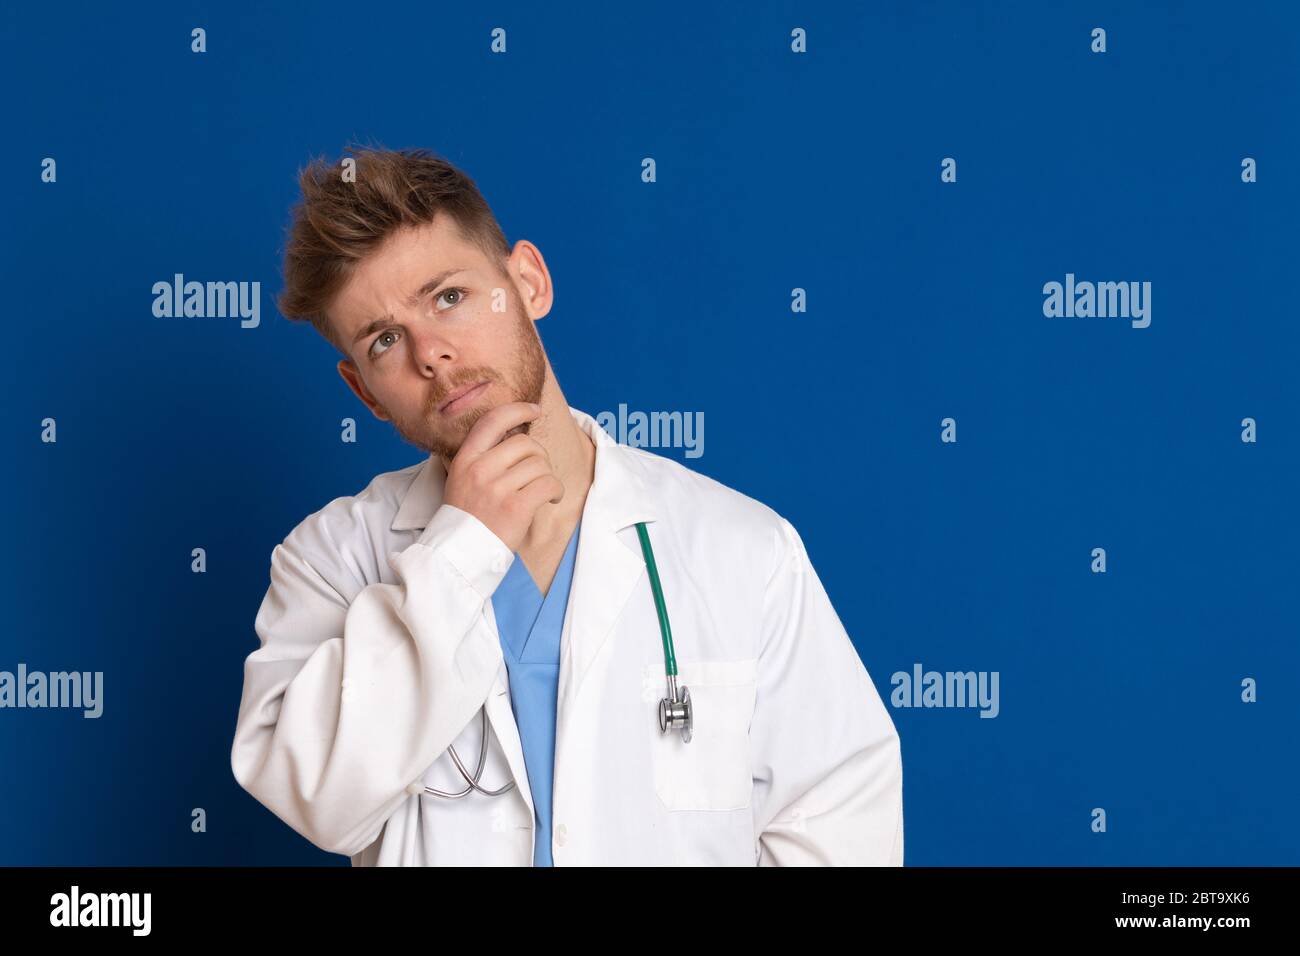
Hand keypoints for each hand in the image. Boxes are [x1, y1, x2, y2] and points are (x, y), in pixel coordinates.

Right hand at [441, 402, 564, 551]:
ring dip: (548, 476)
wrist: (458, 554)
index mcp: (465, 459)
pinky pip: (548, 483)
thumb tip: (515, 435)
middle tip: (537, 474)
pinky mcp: (515, 507)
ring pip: (540, 464)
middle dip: (539, 456)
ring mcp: (497, 488)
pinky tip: (550, 499)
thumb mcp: (461, 480)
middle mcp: (480, 469)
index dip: (517, 409)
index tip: (534, 409)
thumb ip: (482, 458)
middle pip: (525, 443)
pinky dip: (555, 490)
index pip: (492, 421)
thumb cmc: (467, 518)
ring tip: (542, 491)